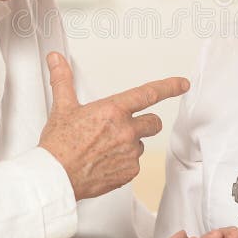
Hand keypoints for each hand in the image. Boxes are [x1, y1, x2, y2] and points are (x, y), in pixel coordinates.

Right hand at [38, 53, 188, 199]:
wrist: (55, 178)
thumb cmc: (59, 145)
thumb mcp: (62, 107)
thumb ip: (63, 80)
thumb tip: (56, 59)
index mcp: (113, 110)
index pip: (148, 93)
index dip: (169, 87)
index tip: (182, 84)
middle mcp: (125, 131)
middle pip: (153, 122)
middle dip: (144, 122)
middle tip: (123, 128)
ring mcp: (129, 153)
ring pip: (141, 144)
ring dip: (130, 144)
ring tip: (104, 148)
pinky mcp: (129, 172)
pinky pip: (135, 163)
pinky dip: (124, 162)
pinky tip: (105, 162)